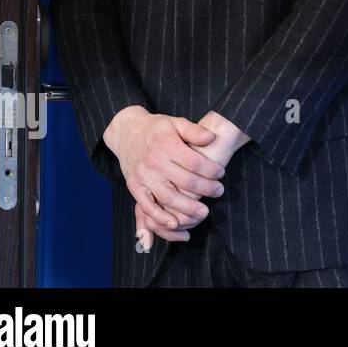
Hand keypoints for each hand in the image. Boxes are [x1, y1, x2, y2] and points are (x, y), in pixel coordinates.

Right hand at [134, 109, 249, 250]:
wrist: (126, 131)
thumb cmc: (156, 128)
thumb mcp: (176, 122)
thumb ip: (194, 131)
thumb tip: (212, 138)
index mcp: (166, 145)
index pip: (193, 162)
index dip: (210, 169)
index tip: (221, 173)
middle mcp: (154, 162)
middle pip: (184, 181)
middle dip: (205, 189)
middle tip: (219, 192)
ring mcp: (143, 176)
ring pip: (168, 197)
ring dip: (188, 208)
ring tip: (204, 213)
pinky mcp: (134, 187)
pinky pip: (147, 206)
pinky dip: (160, 217)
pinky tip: (175, 224)